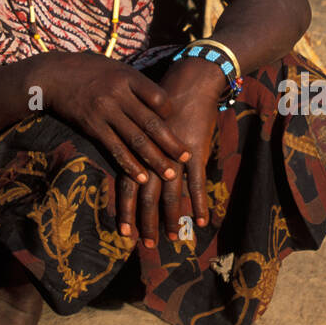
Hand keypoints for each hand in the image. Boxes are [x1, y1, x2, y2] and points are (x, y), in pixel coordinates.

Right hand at [40, 51, 191, 186]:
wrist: (52, 75)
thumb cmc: (86, 70)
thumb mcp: (114, 67)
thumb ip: (134, 81)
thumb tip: (159, 99)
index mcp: (127, 76)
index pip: (159, 98)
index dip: (171, 112)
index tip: (176, 122)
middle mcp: (118, 94)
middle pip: (152, 122)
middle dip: (171, 143)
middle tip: (186, 158)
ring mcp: (105, 111)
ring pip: (136, 140)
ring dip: (155, 159)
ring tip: (169, 174)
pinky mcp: (92, 126)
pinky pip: (114, 148)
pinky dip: (129, 164)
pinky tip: (140, 177)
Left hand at [117, 57, 222, 240]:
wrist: (191, 79)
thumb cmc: (164, 99)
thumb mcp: (143, 120)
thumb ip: (138, 145)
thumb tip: (133, 170)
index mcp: (138, 147)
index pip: (127, 183)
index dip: (126, 209)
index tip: (124, 232)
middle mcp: (153, 153)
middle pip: (147, 195)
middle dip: (146, 221)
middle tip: (146, 245)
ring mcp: (175, 153)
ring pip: (171, 193)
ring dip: (171, 218)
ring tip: (170, 238)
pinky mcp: (196, 150)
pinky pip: (198, 182)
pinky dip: (200, 203)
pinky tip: (201, 221)